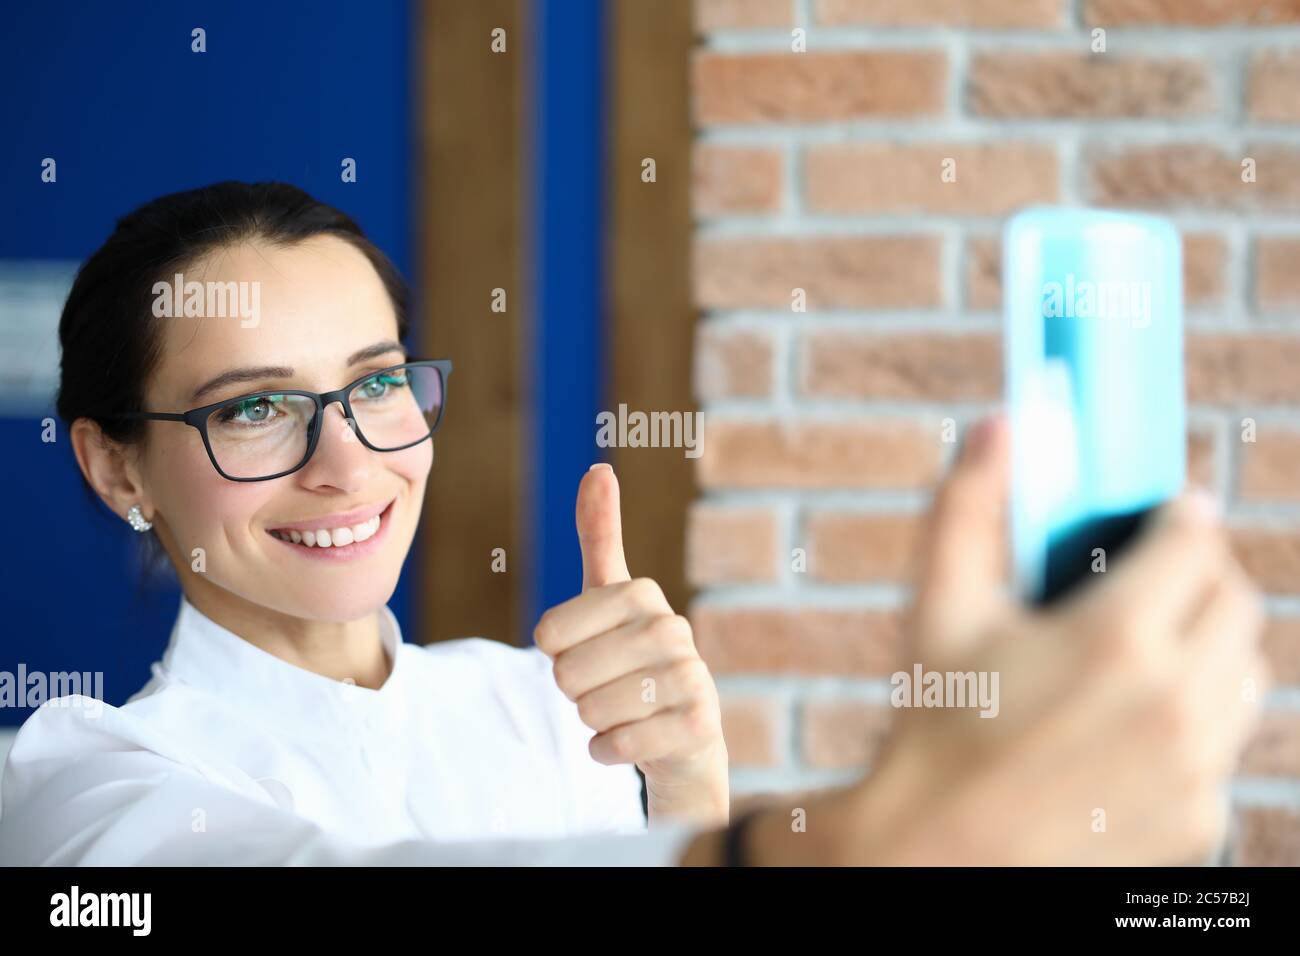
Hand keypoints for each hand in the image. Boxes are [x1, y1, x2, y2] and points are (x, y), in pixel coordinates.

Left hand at [532, 464, 728, 825]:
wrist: (685, 733)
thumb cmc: (633, 659)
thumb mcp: (611, 596)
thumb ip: (600, 535)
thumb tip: (599, 468)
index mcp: (641, 594)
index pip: (549, 632)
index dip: (555, 653)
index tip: (585, 652)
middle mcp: (672, 629)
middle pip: (568, 673)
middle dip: (575, 692)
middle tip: (606, 688)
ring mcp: (692, 677)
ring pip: (592, 710)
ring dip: (595, 722)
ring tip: (624, 711)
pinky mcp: (699, 725)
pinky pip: (617, 744)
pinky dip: (609, 750)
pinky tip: (632, 740)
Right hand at [686, 416, 1269, 864]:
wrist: (936, 853)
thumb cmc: (933, 725)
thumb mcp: (939, 609)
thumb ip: (970, 506)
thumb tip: (998, 424)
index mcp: (1117, 638)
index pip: (1196, 542)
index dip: (1183, 515)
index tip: (1171, 510)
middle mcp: (1176, 702)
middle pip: (1238, 604)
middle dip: (1207, 576)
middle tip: (1163, 575)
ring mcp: (1196, 768)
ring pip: (1245, 675)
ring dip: (1211, 644)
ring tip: (1153, 646)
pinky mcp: (1201, 819)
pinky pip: (1223, 744)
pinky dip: (1196, 718)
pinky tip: (1135, 721)